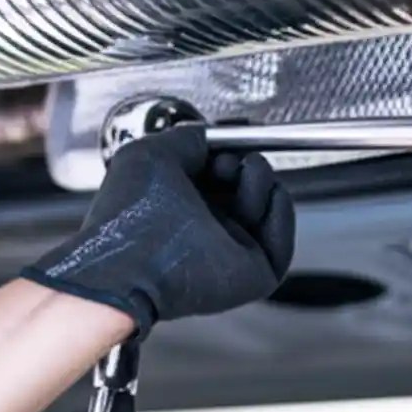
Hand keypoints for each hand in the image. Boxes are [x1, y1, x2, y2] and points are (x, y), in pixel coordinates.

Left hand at [22, 127, 294, 337]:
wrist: (131, 264)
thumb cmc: (130, 216)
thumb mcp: (152, 154)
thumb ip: (187, 138)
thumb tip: (212, 136)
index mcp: (179, 203)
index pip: (217, 174)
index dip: (225, 152)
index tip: (223, 141)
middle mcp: (204, 228)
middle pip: (244, 188)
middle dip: (244, 163)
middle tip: (229, 160)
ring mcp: (229, 252)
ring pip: (265, 209)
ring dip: (261, 180)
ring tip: (243, 172)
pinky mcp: (251, 275)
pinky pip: (282, 242)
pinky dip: (281, 210)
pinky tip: (271, 191)